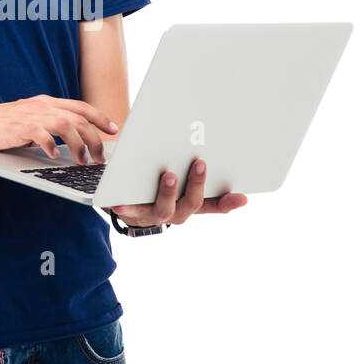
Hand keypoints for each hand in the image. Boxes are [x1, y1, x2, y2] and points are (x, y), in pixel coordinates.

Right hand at [0, 94, 116, 163]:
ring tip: (83, 160)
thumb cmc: (2, 125)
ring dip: (79, 144)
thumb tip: (72, 141)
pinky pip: (41, 134)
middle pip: (79, 118)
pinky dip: (51, 145)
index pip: (80, 107)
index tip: (113, 130)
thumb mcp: (30, 119)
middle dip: (95, 138)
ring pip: (66, 125)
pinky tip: (55, 156)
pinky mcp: (19, 127)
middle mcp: (42, 106)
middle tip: (100, 157)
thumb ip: (50, 125)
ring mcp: (31, 116)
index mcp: (46, 103)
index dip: (100, 117)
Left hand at [105, 158, 247, 228]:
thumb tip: (205, 149)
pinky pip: (129, 211)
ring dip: (168, 192)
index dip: (228, 202)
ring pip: (165, 209)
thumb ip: (192, 170)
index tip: (243, 196)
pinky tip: (121, 201)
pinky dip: (126, 207)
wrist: (124, 201)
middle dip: (197, 184)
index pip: (215, 205)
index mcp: (190, 203)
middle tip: (200, 164)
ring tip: (169, 176)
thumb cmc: (158, 185)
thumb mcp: (179, 180)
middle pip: (192, 203)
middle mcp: (176, 212)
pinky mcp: (132, 213)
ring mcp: (155, 214)